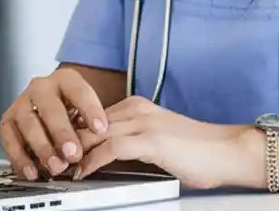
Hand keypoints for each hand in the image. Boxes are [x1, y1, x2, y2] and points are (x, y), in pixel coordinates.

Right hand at [0, 67, 109, 180]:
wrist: (51, 109)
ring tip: (55, 167)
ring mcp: (22, 103)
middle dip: (62, 132)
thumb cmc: (73, 112)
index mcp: (65, 79)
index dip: (90, 109)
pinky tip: (32, 171)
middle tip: (73, 153)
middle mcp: (41, 87)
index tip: (100, 129)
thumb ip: (92, 125)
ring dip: (42, 147)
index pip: (79, 90)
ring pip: (28, 123)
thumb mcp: (87, 112)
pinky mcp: (7, 120)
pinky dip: (20, 157)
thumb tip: (103, 144)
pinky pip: (9, 138)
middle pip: (50, 107)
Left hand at [73, 96, 262, 190]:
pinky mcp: (150, 140)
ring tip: (59, 167)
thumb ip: (134, 142)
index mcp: (138, 106)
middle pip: (88, 122)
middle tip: (51, 158)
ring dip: (73, 151)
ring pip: (94, 133)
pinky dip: (92, 160)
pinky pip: (110, 148)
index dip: (73, 133)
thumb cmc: (199, 151)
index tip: (58, 147)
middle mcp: (138, 109)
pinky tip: (83, 171)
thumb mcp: (158, 140)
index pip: (93, 117)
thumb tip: (110, 155)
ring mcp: (144, 123)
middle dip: (66, 141)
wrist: (228, 151)